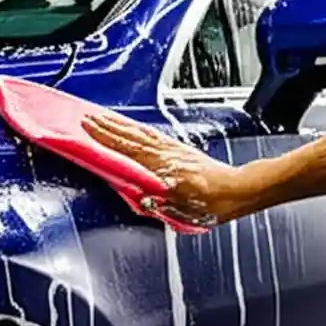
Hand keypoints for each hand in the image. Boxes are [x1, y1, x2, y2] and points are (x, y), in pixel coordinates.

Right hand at [82, 113, 260, 225]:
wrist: (238, 190)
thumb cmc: (212, 202)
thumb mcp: (182, 208)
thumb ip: (157, 199)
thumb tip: (137, 192)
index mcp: (163, 167)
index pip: (126, 149)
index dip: (105, 138)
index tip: (87, 128)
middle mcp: (166, 154)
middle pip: (131, 136)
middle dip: (107, 126)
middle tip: (87, 118)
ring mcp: (173, 150)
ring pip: (141, 133)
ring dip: (120, 125)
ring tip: (103, 118)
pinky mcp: (180, 149)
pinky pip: (152, 135)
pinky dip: (137, 129)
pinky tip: (132, 128)